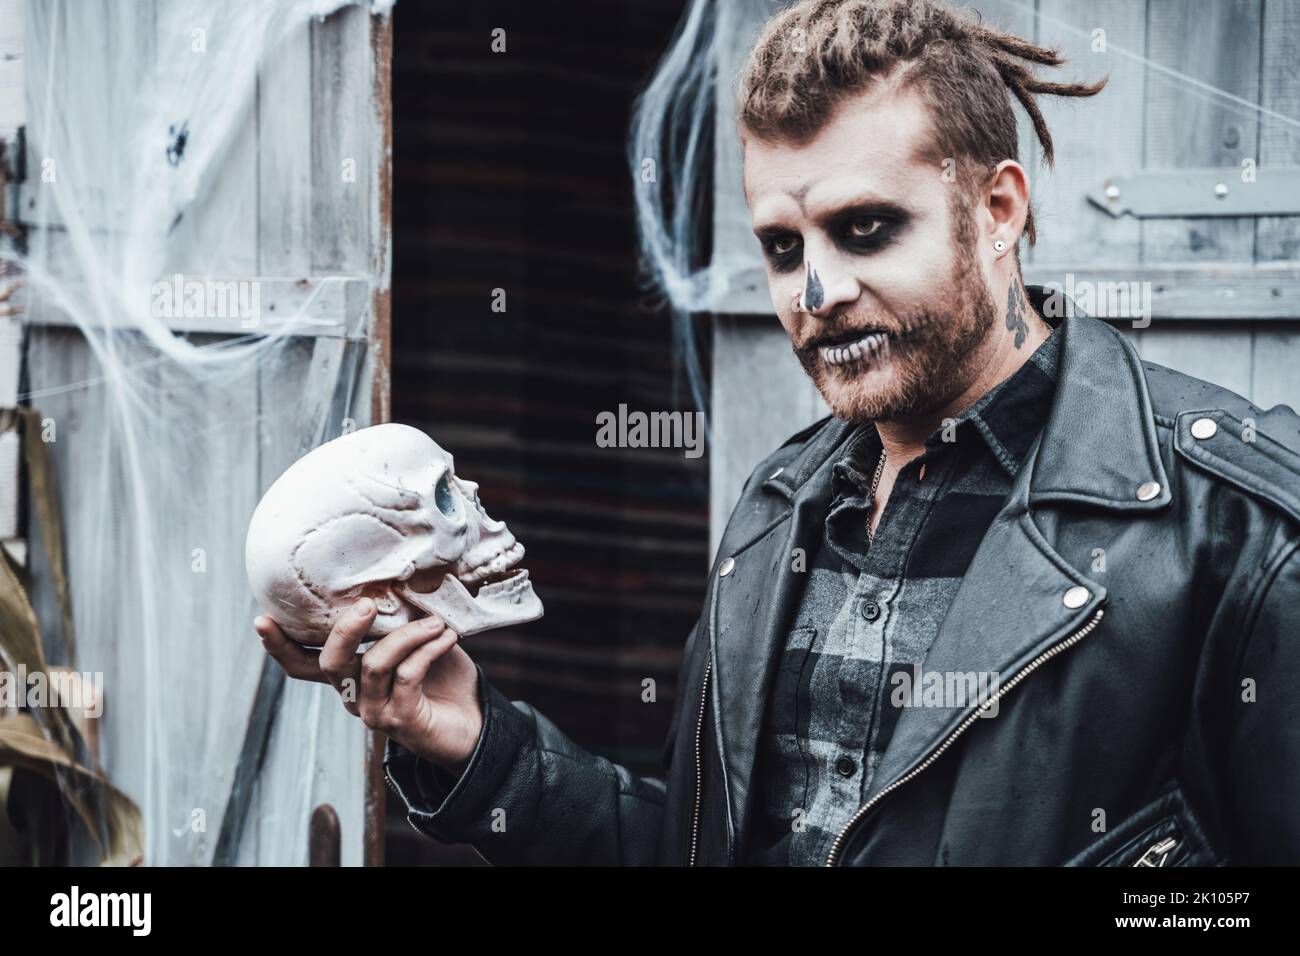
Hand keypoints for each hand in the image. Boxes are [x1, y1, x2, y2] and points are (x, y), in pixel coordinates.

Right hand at [255, 600, 482, 773]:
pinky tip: (447, 637)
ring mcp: (375, 711)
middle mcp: (354, 695)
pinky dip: (428, 650)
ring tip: (436, 621)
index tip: (261, 618)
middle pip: (330, 662)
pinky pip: (407, 675)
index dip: (278, 645)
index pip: (301, 664)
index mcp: (349, 675)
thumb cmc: (442, 676)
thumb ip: (397, 619)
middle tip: (368, 604)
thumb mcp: (414, 640)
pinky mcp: (401, 721)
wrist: (475, 724)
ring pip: (375, 663)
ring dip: (408, 634)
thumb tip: (398, 577)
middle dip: (345, 629)